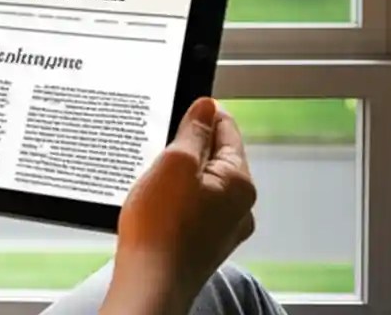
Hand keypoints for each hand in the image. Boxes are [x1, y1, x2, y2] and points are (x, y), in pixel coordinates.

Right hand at [102, 98, 257, 314]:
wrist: (150, 284)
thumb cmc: (161, 228)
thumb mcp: (175, 164)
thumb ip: (193, 132)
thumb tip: (207, 107)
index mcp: (240, 183)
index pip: (227, 130)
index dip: (201, 115)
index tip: (178, 110)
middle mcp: (239, 207)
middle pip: (214, 157)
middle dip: (185, 148)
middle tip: (157, 151)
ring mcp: (222, 228)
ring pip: (200, 184)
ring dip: (177, 176)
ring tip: (152, 182)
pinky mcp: (203, 243)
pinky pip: (191, 208)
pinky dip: (173, 201)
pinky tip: (154, 207)